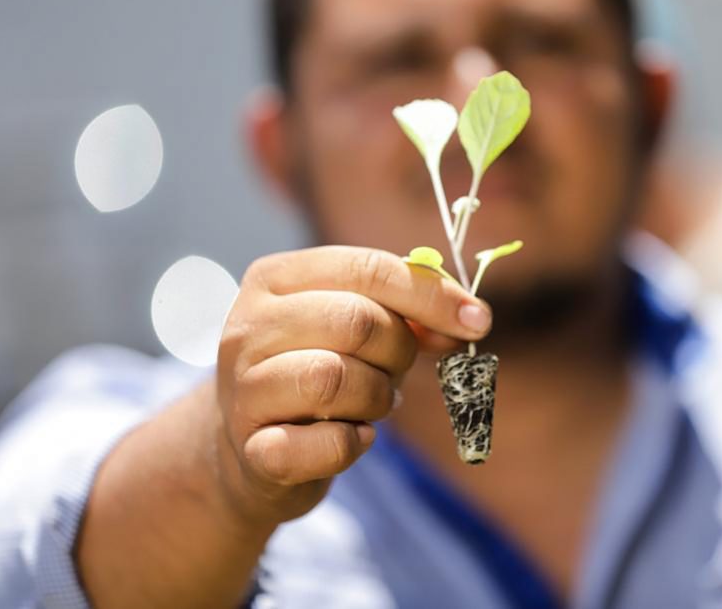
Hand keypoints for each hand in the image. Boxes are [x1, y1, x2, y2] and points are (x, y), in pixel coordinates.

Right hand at [213, 246, 491, 527]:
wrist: (252, 454)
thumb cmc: (317, 374)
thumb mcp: (354, 329)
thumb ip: (407, 312)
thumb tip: (471, 317)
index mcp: (275, 278)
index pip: (366, 268)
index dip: (430, 294)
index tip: (479, 321)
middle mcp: (247, 325)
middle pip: (355, 321)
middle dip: (398, 352)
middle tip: (396, 373)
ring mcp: (242, 389)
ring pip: (334, 378)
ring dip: (376, 397)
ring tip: (369, 405)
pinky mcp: (252, 450)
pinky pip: (328, 443)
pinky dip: (354, 444)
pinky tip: (351, 438)